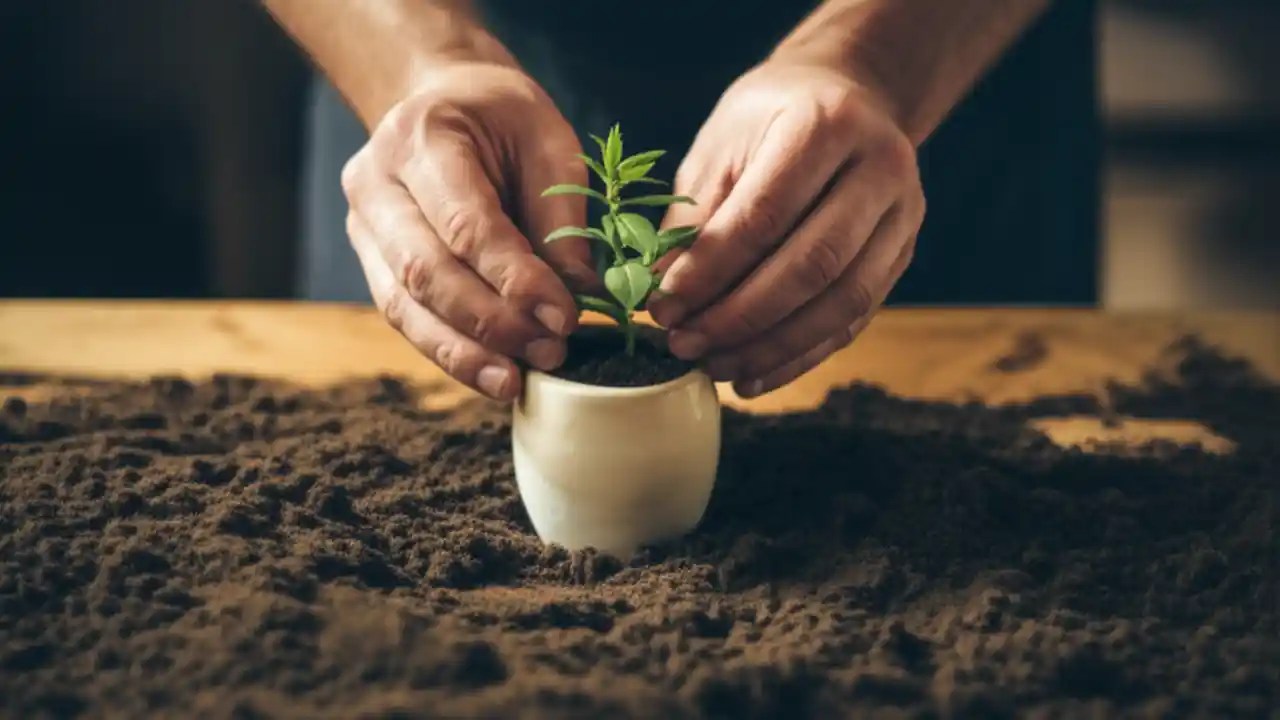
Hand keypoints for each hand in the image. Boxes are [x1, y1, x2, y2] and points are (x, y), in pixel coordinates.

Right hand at [342, 63, 594, 400]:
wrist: (439, 98)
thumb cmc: (501, 116)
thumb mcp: (546, 139)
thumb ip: (560, 215)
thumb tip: (579, 295)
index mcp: (422, 136)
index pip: (465, 224)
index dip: (515, 279)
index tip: (564, 317)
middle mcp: (376, 182)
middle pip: (427, 271)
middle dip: (492, 323)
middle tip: (550, 351)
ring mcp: (363, 225)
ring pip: (405, 305)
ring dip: (464, 352)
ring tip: (515, 382)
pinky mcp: (369, 260)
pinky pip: (404, 316)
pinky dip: (448, 351)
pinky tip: (490, 374)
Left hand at [648, 62, 923, 397]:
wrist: (846, 95)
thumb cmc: (769, 118)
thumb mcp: (720, 145)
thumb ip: (693, 216)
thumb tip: (662, 297)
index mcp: (827, 124)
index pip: (764, 215)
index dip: (711, 269)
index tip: (664, 305)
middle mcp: (880, 169)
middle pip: (812, 265)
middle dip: (739, 317)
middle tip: (683, 344)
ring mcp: (903, 216)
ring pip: (840, 302)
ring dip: (770, 347)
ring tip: (713, 367)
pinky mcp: (902, 256)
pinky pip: (852, 320)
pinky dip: (799, 356)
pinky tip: (751, 374)